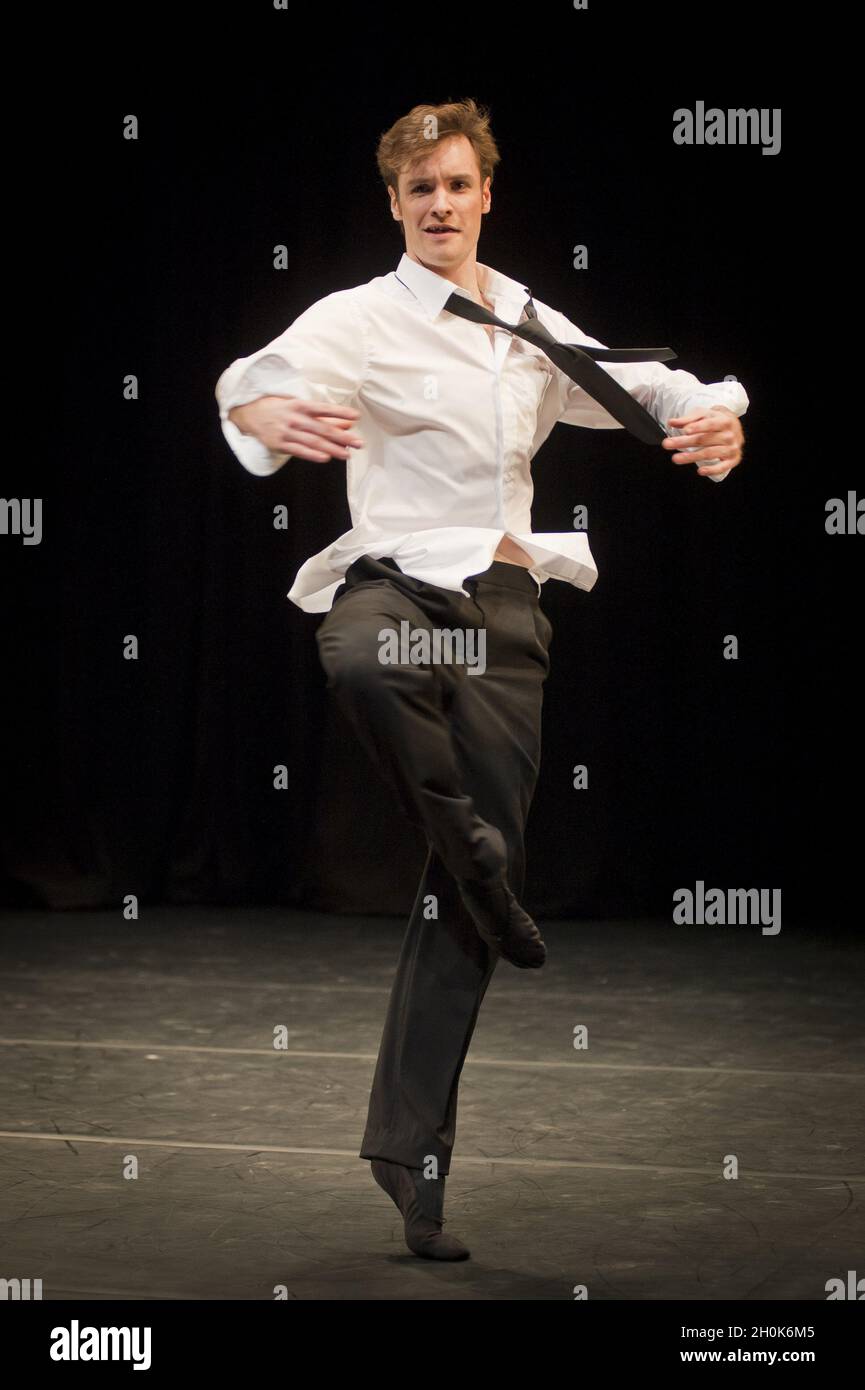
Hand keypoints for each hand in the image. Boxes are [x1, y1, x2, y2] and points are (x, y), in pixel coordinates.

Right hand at [228, 396, 363, 460]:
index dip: (340, 412)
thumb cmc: (278, 409)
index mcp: (299, 405)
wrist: (248, 414)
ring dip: (332, 448)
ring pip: (313, 441)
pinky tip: (325, 458)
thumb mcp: (297, 406)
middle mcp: (294, 418)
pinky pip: (298, 451)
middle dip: (342, 436)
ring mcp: (286, 432)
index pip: (323, 409)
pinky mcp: (280, 444)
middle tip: (358, 442)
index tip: (356, 417)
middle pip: (322, 428)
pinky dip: (312, 455)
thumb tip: (346, 423)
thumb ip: (321, 416)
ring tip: (347, 454)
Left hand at [662, 405, 744, 476]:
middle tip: (667, 444)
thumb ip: (688, 419)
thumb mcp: (703, 415)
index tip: (685, 431)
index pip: (709, 424)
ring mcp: (731, 448)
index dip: (697, 427)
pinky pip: (722, 467)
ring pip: (709, 453)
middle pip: (704, 440)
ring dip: (691, 457)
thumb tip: (671, 422)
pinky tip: (700, 471)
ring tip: (676, 458)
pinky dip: (712, 470)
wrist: (734, 426)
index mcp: (724, 421)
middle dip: (684, 442)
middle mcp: (729, 435)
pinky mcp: (733, 460)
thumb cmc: (716, 420)